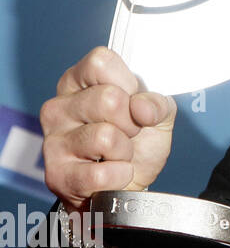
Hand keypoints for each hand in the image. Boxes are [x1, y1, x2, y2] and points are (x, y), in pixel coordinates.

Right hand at [39, 46, 176, 247]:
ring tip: (119, 154)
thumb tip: (142, 107)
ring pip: (105, 136)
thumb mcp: (158, 115)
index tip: (135, 102)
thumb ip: (157, 102)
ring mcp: (53, 141)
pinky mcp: (56, 175)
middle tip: (129, 133)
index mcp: (80, 82)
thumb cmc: (138, 144)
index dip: (129, 83)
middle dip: (133, 122)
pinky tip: (112, 173)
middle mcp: (59, 107)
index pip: (100, 61)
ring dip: (125, 152)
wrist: (128, 186)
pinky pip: (101, 173)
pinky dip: (119, 176)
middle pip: (108, 99)